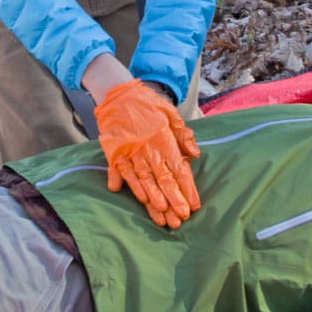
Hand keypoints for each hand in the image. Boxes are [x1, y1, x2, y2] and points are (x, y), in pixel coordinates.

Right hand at [93, 79, 200, 227]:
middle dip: (173, 199)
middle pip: (162, 178)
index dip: (187, 187)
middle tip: (181, 218)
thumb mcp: (170, 112)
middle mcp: (147, 147)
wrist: (117, 93)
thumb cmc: (147, 103)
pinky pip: (124, 172)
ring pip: (144, 179)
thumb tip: (196, 155)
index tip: (194, 204)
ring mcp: (130, 151)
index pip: (178, 167)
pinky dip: (131, 186)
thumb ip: (183, 134)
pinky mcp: (115, 152)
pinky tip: (140, 199)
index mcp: (163, 138)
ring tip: (163, 216)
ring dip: (154, 199)